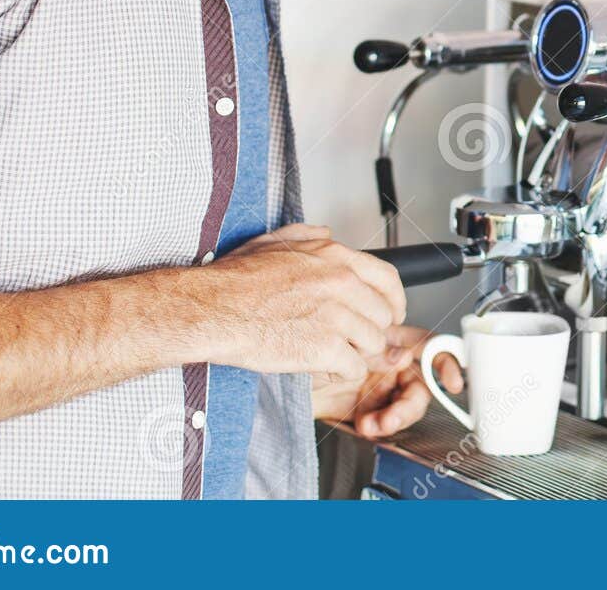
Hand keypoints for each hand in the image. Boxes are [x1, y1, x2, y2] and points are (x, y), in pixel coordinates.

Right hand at [190, 223, 405, 383]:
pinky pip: (354, 368)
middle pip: (383, 316)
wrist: (212, 310)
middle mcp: (342, 284)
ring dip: (356, 353)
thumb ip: (308, 235)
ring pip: (373, 344)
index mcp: (335, 257)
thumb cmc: (236, 279)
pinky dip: (342, 372)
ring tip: (332, 354)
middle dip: (370, 330)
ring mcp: (336, 316)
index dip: (394, 301)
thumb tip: (328, 232)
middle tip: (352, 339)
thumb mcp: (275, 241)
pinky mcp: (324, 349)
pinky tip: (323, 368)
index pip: (389, 280)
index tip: (391, 314)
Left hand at [313, 324, 463, 438]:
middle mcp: (389, 362)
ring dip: (396, 418)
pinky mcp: (369, 409)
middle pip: (422, 382)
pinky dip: (380, 426)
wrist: (282, 378)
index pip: (427, 344)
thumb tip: (402, 356)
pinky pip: (387, 421)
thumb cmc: (307, 347)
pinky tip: (366, 424)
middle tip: (397, 413)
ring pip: (407, 405)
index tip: (454, 380)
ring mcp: (380, 387)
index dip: (446, 359)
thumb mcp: (345, 342)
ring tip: (375, 423)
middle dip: (412, 403)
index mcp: (389, 337)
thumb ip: (377, 349)